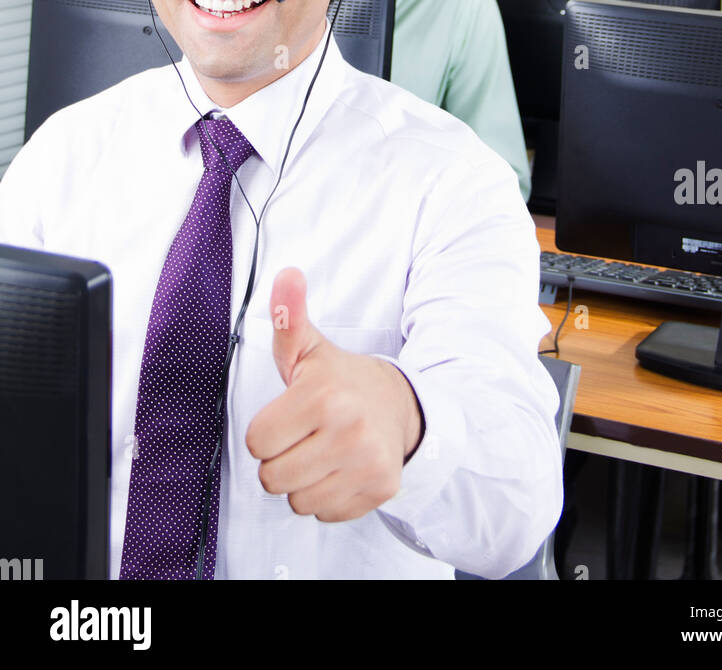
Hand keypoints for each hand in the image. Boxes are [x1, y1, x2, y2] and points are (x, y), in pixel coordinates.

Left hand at [245, 267, 422, 520]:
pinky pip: (325, 513)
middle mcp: (349, 430)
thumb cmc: (342, 381)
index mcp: (323, 395)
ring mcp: (367, 462)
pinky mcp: (381, 488)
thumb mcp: (310, 349)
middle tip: (306, 436)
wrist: (400, 404)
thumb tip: (286, 274)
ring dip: (304, 481)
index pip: (257, 443)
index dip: (268, 431)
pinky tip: (342, 468)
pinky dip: (328, 496)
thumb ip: (288, 317)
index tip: (290, 416)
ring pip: (297, 500)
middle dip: (283, 459)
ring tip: (323, 452)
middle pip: (273, 477)